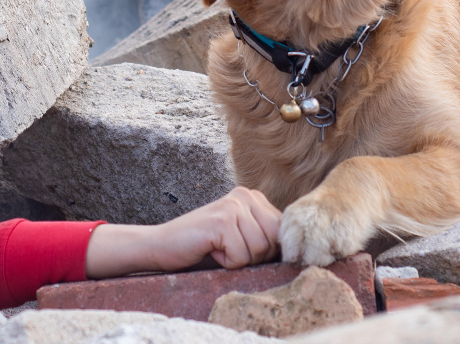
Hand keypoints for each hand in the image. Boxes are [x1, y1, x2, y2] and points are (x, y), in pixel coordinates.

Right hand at [85, 187, 281, 277]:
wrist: (161, 246)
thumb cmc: (204, 248)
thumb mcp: (241, 236)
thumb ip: (265, 235)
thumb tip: (298, 249)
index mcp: (254, 197)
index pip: (282, 231)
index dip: (266, 250)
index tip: (241, 248)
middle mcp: (246, 195)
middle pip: (274, 241)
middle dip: (254, 256)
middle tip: (228, 250)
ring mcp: (232, 206)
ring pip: (258, 251)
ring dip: (237, 260)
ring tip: (218, 249)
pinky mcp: (221, 221)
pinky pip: (240, 256)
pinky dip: (226, 263)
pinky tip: (210, 250)